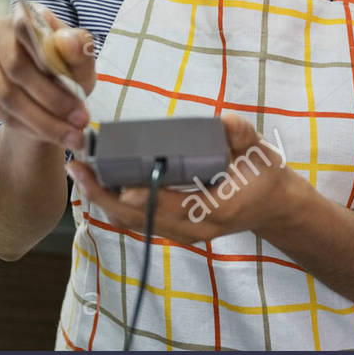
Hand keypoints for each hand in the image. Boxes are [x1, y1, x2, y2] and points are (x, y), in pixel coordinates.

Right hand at [0, 3, 96, 152]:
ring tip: (72, 136)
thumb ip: (80, 50)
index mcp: (25, 14)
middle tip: (81, 121)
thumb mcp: (82, 63)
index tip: (78, 88)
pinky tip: (49, 132)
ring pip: (8, 96)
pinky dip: (28, 128)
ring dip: (43, 121)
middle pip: (17, 68)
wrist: (47, 98)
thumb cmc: (67, 71)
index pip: (26, 28)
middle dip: (52, 100)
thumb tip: (66, 41)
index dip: (48, 58)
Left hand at [66, 113, 306, 243]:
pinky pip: (138, 222)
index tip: (115, 177)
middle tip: (79, 167)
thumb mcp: (261, 151)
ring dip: (104, 200)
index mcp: (214, 209)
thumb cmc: (264, 176)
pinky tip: (97, 185)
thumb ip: (242, 135)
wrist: (274, 207)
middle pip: (139, 217)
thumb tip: (225, 121)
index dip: (139, 194)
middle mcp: (194, 228)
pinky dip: (115, 205)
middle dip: (105, 194)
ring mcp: (183, 234)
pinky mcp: (176, 231)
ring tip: (80, 174)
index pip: (167, 205)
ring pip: (133, 223)